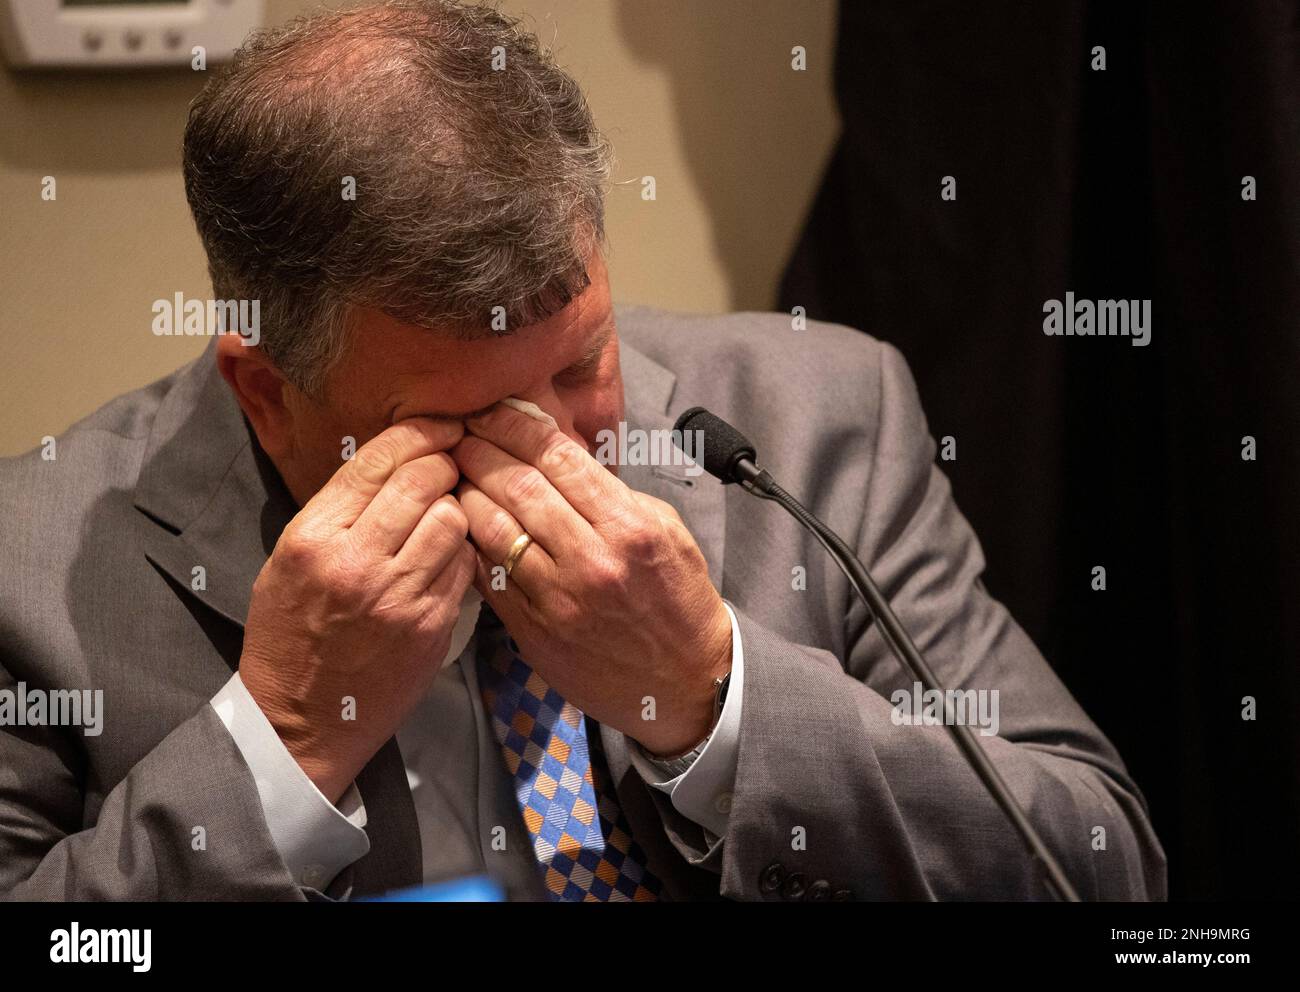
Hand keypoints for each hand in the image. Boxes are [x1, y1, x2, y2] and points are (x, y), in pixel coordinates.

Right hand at [239, 418, 475, 802]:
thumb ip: (339, 508)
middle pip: (425, 480)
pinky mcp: (431, 625)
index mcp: (313, 537)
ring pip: (454, 518)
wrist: (300, 719)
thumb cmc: (289, 633)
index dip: (419, 432)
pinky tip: (447, 557)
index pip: (378, 460)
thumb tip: (397, 459)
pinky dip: (462, 553)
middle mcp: (355, 561)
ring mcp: (397, 596)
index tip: (441, 425)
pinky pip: (464, 565)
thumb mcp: (289, 559)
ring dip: (455, 509)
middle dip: (444, 464)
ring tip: (443, 517)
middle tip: (449, 466)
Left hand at [451, 405, 731, 755]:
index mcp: (629, 526)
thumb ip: (612, 494)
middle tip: (459, 433)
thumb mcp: (665, 530)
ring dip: (465, 493)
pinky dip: (470, 545)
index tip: (491, 411)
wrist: (685, 680)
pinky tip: (460, 525)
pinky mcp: (535, 632)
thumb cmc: (678, 598)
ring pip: (493, 530)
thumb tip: (557, 456)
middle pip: (518, 486)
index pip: (558, 458)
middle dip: (480, 451)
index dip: (515, 426)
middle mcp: (593, 560)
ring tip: (452, 473)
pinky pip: (489, 578)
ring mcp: (559, 600)